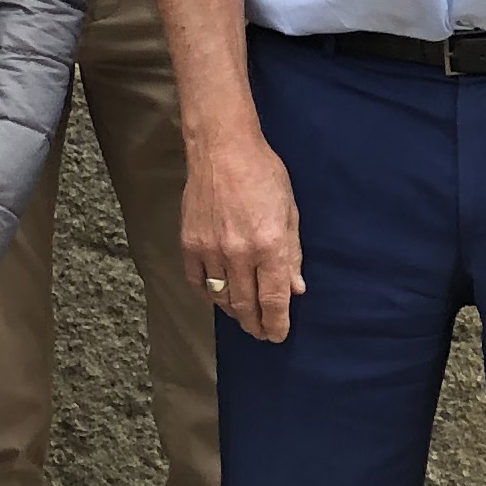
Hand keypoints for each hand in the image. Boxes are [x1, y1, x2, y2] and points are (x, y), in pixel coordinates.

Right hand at [181, 125, 304, 343]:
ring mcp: (210, 250)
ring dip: (233, 312)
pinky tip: (218, 295)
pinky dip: (209, 294)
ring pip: (221, 297)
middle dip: (255, 324)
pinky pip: (198, 281)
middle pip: (246, 304)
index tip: (277, 335)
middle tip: (261, 333)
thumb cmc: (263, 174)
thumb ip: (292, 254)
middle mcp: (239, 253)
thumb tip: (295, 289)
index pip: (274, 299)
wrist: (221, 149)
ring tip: (243, 315)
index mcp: (269, 245)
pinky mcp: (189, 243)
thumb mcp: (289, 212)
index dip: (276, 323)